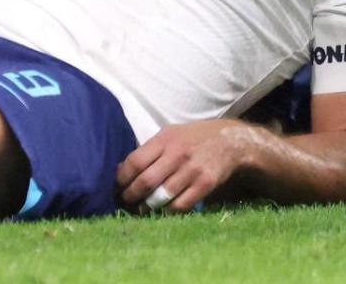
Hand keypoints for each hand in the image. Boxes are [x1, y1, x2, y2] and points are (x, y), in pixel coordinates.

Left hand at [116, 121, 258, 212]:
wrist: (228, 141)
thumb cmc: (192, 139)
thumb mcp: (169, 135)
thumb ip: (148, 150)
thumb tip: (121, 170)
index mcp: (164, 139)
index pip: (135, 162)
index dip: (122, 178)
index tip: (118, 186)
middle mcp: (178, 154)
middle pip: (146, 182)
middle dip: (131, 196)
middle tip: (126, 201)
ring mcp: (192, 170)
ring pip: (162, 197)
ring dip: (147, 207)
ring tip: (141, 209)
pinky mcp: (205, 184)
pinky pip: (181, 205)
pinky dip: (168, 211)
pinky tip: (162, 210)